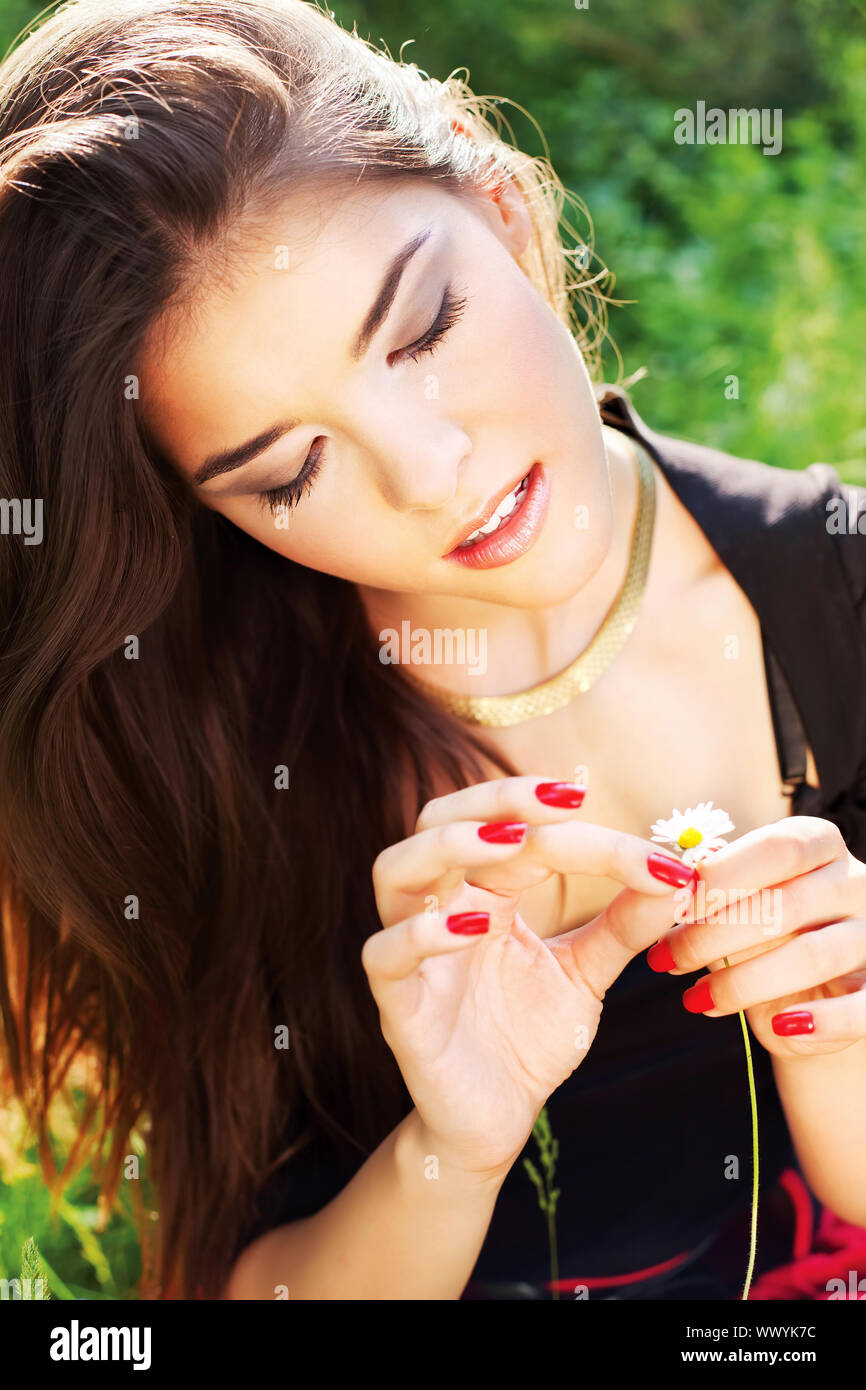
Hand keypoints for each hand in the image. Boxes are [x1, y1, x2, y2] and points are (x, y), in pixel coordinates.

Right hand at [362, 775, 696, 1179]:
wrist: (495, 1124)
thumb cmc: (528, 1039)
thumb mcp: (586, 974)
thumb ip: (622, 926)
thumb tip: (676, 875)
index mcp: (485, 892)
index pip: (522, 835)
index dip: (585, 833)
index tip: (655, 853)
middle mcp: (441, 908)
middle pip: (439, 820)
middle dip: (496, 798)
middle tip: (563, 798)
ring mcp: (414, 954)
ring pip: (395, 870)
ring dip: (449, 844)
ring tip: (509, 842)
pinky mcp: (399, 1006)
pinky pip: (385, 955)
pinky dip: (424, 931)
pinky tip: (474, 925)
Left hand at [645, 816, 865, 1058]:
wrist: (811, 993)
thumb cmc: (760, 932)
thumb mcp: (734, 904)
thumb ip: (707, 892)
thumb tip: (659, 884)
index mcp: (817, 844)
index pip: (775, 849)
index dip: (722, 875)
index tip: (675, 903)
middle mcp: (855, 881)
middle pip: (786, 903)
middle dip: (714, 934)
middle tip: (666, 959)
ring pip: (813, 956)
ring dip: (745, 982)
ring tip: (697, 999)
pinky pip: (862, 1009)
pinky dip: (820, 1022)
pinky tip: (778, 1027)